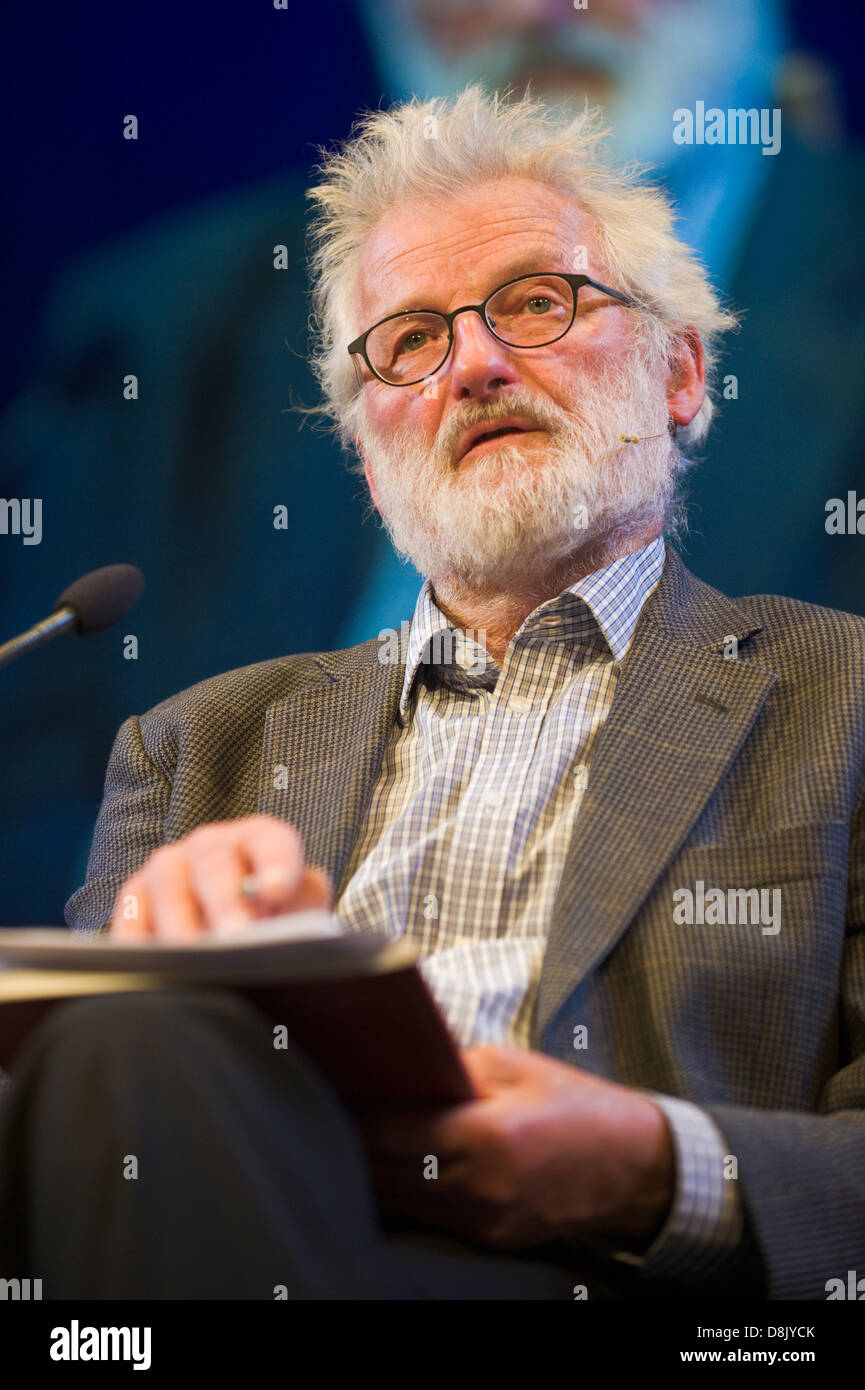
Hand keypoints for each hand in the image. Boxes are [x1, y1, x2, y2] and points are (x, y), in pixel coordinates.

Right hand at [108, 814, 331, 938]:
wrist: (237, 941)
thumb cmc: (276, 922)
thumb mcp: (300, 913)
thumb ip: (302, 912)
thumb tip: (297, 930)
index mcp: (261, 839)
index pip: (270, 842)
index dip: (275, 864)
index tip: (276, 893)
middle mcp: (211, 844)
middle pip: (214, 863)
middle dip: (225, 901)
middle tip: (236, 936)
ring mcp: (169, 866)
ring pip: (169, 885)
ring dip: (181, 924)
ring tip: (196, 960)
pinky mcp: (136, 896)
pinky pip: (132, 913)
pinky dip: (142, 940)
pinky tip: (155, 968)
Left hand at [357, 1044, 674, 1251]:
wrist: (634, 1169)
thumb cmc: (575, 1104)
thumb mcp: (514, 1065)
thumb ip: (450, 1066)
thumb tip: (396, 1067)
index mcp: (486, 1136)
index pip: (391, 1131)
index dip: (352, 1113)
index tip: (326, 1090)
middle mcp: (478, 1188)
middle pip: (383, 1174)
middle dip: (349, 1143)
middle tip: (323, 1111)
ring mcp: (481, 1222)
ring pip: (397, 1203)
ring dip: (367, 1173)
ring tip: (346, 1138)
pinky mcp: (486, 1240)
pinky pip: (424, 1218)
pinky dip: (400, 1194)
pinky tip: (386, 1168)